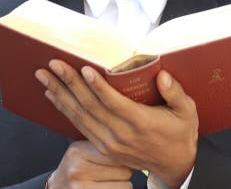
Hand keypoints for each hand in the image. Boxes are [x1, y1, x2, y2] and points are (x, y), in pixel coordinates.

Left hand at [35, 61, 197, 187]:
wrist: (174, 165)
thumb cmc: (180, 133)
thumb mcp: (187, 112)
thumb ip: (175, 93)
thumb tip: (163, 75)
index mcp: (141, 123)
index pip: (113, 103)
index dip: (97, 87)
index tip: (84, 69)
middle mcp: (121, 134)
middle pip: (89, 106)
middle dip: (69, 83)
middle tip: (53, 65)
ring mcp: (109, 142)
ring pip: (79, 116)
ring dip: (59, 94)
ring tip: (44, 76)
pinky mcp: (103, 146)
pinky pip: (79, 126)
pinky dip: (64, 109)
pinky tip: (53, 95)